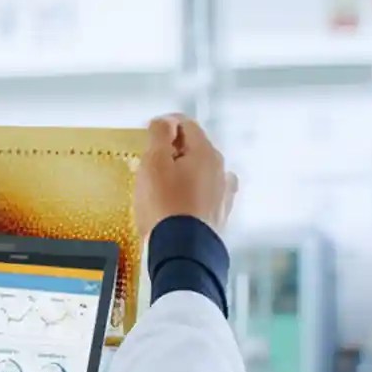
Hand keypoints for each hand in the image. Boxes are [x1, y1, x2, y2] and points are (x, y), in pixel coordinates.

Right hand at [134, 114, 236, 236]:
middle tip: (150, 163)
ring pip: (200, 172)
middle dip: (173, 150)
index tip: (148, 136)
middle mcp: (221, 169)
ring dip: (182, 173)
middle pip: (195, 148)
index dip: (164, 125)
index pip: (186, 124)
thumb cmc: (165, 205)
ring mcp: (223, 194)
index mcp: (206, 152)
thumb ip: (160, 135)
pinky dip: (191, 193)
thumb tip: (165, 121)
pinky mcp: (219, 215)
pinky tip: (179, 204)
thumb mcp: (154, 163)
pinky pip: (203, 195)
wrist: (182, 250)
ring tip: (162, 187)